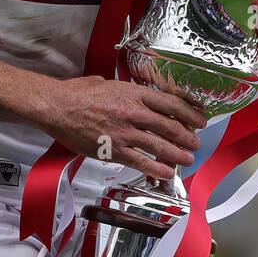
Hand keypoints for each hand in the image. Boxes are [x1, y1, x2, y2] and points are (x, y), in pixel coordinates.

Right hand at [36, 76, 206, 179]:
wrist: (57, 107)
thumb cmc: (78, 93)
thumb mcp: (108, 83)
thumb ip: (126, 91)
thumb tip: (134, 94)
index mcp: (134, 93)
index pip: (172, 103)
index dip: (190, 113)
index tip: (200, 119)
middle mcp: (134, 112)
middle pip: (171, 126)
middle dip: (188, 136)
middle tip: (197, 143)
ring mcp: (125, 133)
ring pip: (161, 146)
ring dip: (178, 155)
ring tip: (188, 160)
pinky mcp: (114, 150)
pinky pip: (142, 162)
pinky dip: (158, 169)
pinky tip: (167, 173)